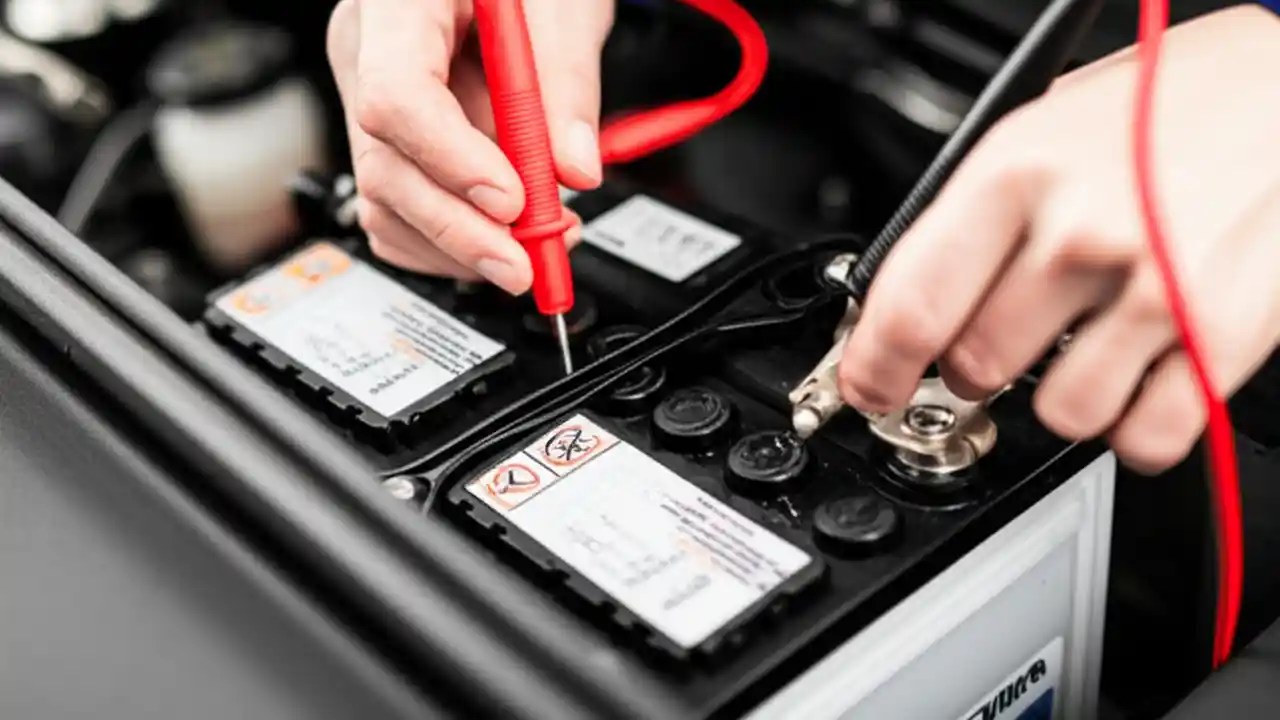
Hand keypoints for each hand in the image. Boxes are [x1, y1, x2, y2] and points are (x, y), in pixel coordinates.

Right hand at [326, 0, 613, 292]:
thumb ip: (567, 83)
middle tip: (530, 259)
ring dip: (461, 245)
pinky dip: (449, 243)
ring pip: (386, 201)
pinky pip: (397, 210)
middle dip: (462, 229)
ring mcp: (366, 94)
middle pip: (385, 165)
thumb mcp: (565, 6)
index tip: (511, 200)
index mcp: (397, 1)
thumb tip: (573, 170)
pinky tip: (502, 235)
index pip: (397, 95)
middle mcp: (365, 49)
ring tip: (535, 242)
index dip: (453, 161)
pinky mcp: (386, 135)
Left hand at [838, 5, 1279, 473]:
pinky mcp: (1223, 338)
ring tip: (1086, 349)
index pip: (909, 306)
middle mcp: (1079, 232)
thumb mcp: (1051, 121)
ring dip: (1059, 398)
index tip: (871, 387)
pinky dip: (1135, 427)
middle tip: (1001, 344)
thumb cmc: (1181, 97)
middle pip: (974, 368)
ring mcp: (1154, 290)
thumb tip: (916, 286)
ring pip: (1058, 413)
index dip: (874, 367)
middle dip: (973, 369)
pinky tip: (1142, 381)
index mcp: (1017, 172)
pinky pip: (1145, 437)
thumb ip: (982, 208)